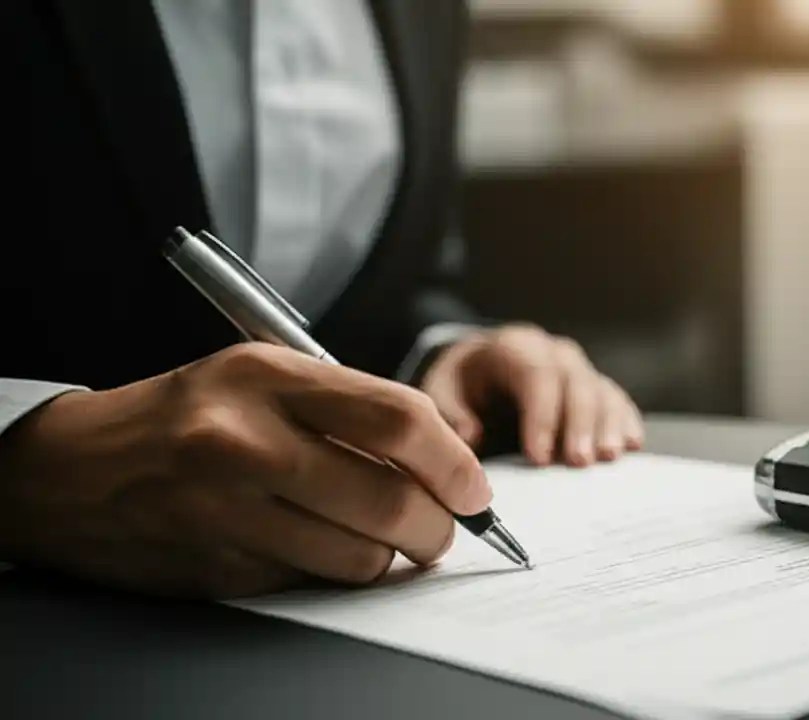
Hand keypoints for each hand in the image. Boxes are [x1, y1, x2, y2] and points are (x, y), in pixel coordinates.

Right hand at [0, 343, 490, 597]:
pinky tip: (317, 547)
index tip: (475, 489)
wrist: (71, 469)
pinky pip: (311, 582)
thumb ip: (348, 408)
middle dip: (438, 527)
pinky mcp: (215, 566)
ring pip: (359, 556)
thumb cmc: (185, 415)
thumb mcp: (260, 376)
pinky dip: (333, 573)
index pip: (399, 419)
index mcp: (268, 376)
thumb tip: (443, 462)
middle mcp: (246, 440)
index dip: (456, 462)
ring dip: (390, 559)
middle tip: (443, 530)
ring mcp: (226, 509)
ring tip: (384, 541)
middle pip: (391, 499)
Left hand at [421, 324, 643, 466]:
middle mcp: (552, 352)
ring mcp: (577, 369)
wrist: (480, 370)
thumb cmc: (461, 386)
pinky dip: (625, 421)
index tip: (540, 456)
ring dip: (607, 425)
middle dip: (579, 424)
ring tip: (608, 458)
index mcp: (513, 347)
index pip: (535, 374)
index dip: (541, 415)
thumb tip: (471, 438)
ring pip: (600, 390)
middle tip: (580, 462)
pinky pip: (616, 399)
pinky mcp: (594, 387)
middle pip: (575, 382)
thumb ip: (452, 414)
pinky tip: (631, 444)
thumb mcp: (441, 394)